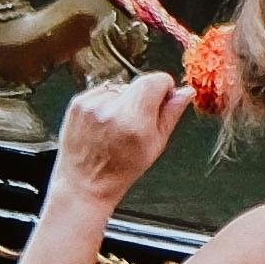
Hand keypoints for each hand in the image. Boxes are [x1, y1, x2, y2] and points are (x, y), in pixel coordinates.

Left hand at [51, 70, 183, 200]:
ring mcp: (92, 104)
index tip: (161, 101)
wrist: (84, 182)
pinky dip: (105, 104)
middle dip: (143, 97)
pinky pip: (101, 92)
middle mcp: (112, 109)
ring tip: (116, 127)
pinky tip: (103, 125)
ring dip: (123, 101)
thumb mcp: (155, 146)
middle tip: (137, 122)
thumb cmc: (121, 170)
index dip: (163, 89)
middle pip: (139, 83)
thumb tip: (186, 92)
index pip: (156, 80)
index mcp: (135, 121)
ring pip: (120, 87)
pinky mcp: (78, 103)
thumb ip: (171, 114)